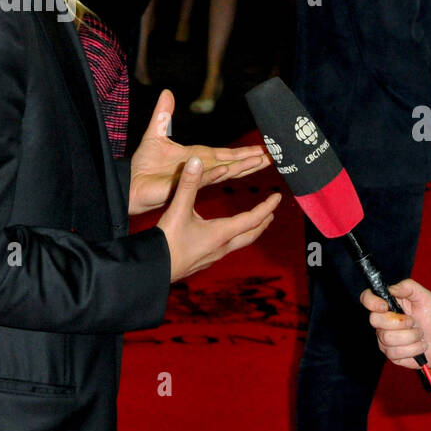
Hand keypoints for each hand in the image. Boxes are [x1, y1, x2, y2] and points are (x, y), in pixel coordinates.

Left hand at [129, 89, 271, 215]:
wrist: (131, 183)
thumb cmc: (143, 164)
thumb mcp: (155, 132)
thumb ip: (164, 114)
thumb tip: (168, 92)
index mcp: (200, 157)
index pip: (229, 153)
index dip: (248, 151)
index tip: (266, 149)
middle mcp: (203, 168)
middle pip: (235, 163)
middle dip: (255, 159)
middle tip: (277, 156)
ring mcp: (196, 177)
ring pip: (226, 170)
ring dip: (244, 166)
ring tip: (263, 161)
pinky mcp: (186, 184)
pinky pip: (204, 177)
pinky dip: (217, 173)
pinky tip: (229, 169)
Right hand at [158, 156, 280, 281]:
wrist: (153, 270)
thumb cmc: (166, 241)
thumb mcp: (177, 209)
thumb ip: (188, 184)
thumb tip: (196, 161)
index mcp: (221, 233)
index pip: (252, 219)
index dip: (266, 207)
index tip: (277, 197)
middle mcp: (222, 246)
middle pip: (251, 234)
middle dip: (263, 221)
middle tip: (271, 211)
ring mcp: (213, 256)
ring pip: (239, 242)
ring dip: (249, 230)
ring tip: (252, 221)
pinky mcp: (203, 261)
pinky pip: (226, 247)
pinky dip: (233, 237)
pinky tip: (223, 235)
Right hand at [360, 278, 430, 370]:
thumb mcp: (426, 297)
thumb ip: (409, 287)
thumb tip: (391, 288)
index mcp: (389, 303)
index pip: (367, 298)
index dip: (371, 302)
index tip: (384, 306)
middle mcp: (383, 320)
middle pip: (375, 320)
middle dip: (399, 322)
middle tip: (414, 321)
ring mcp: (385, 338)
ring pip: (387, 338)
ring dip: (411, 336)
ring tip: (420, 334)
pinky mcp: (391, 354)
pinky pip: (395, 352)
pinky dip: (413, 349)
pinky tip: (420, 346)